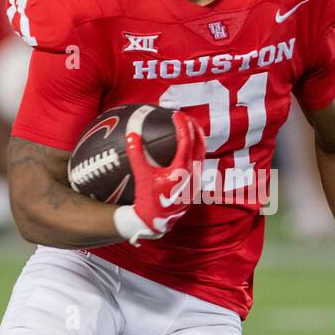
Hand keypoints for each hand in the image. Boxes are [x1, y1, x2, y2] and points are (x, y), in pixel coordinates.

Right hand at [120, 111, 205, 244]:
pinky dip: (196, 149)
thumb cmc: (148, 198)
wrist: (156, 220)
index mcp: (181, 169)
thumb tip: (131, 134)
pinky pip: (199, 161)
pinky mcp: (196, 184)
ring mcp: (197, 179)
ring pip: (203, 152)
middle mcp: (193, 173)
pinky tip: (187, 146)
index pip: (186, 140)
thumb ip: (136, 154)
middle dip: (194, 127)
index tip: (176, 114)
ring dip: (197, 137)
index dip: (182, 125)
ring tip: (189, 127)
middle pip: (200, 143)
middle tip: (185, 116)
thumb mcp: (141, 175)